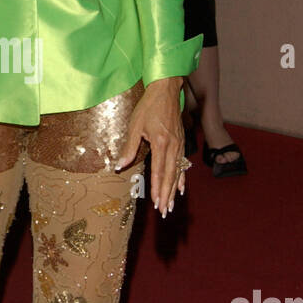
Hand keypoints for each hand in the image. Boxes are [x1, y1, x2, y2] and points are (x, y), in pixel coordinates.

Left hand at [114, 77, 186, 217]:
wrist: (165, 90)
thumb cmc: (148, 107)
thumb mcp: (135, 125)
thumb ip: (129, 147)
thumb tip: (119, 165)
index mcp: (160, 143)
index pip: (159, 171)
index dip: (158, 188)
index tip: (156, 202)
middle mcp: (173, 146)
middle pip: (170, 175)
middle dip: (167, 195)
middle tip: (164, 211)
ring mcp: (179, 145)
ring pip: (177, 172)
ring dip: (174, 190)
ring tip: (171, 205)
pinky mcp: (181, 143)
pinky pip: (182, 164)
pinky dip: (181, 178)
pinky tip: (180, 189)